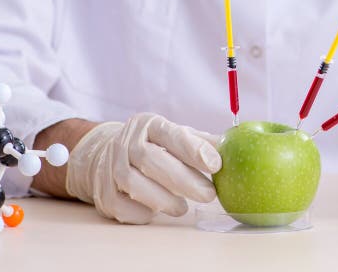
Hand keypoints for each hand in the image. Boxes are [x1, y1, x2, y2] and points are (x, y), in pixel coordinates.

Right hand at [65, 113, 221, 223]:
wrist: (106, 153)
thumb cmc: (153, 146)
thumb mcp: (175, 136)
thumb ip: (201, 142)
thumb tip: (233, 147)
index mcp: (150, 124)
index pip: (171, 134)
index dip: (194, 149)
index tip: (216, 164)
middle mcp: (127, 141)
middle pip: (152, 159)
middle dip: (183, 179)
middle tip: (209, 195)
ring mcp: (111, 165)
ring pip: (134, 183)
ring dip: (163, 198)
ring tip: (183, 208)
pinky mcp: (104, 191)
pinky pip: (121, 205)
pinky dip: (142, 212)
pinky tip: (156, 212)